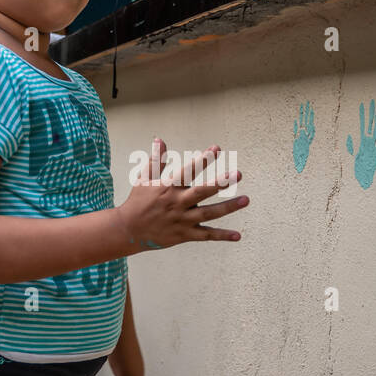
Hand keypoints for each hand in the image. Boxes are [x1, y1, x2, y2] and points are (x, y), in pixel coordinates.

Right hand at [117, 137, 248, 250]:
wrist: (129, 230)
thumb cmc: (138, 201)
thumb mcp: (144, 178)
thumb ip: (155, 160)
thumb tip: (159, 140)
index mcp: (168, 187)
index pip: (188, 171)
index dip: (202, 159)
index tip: (217, 148)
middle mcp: (177, 203)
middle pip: (201, 192)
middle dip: (220, 183)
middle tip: (238, 174)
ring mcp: (182, 220)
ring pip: (208, 214)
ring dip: (228, 207)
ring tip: (246, 199)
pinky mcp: (184, 235)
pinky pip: (206, 235)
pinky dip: (222, 236)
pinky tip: (238, 235)